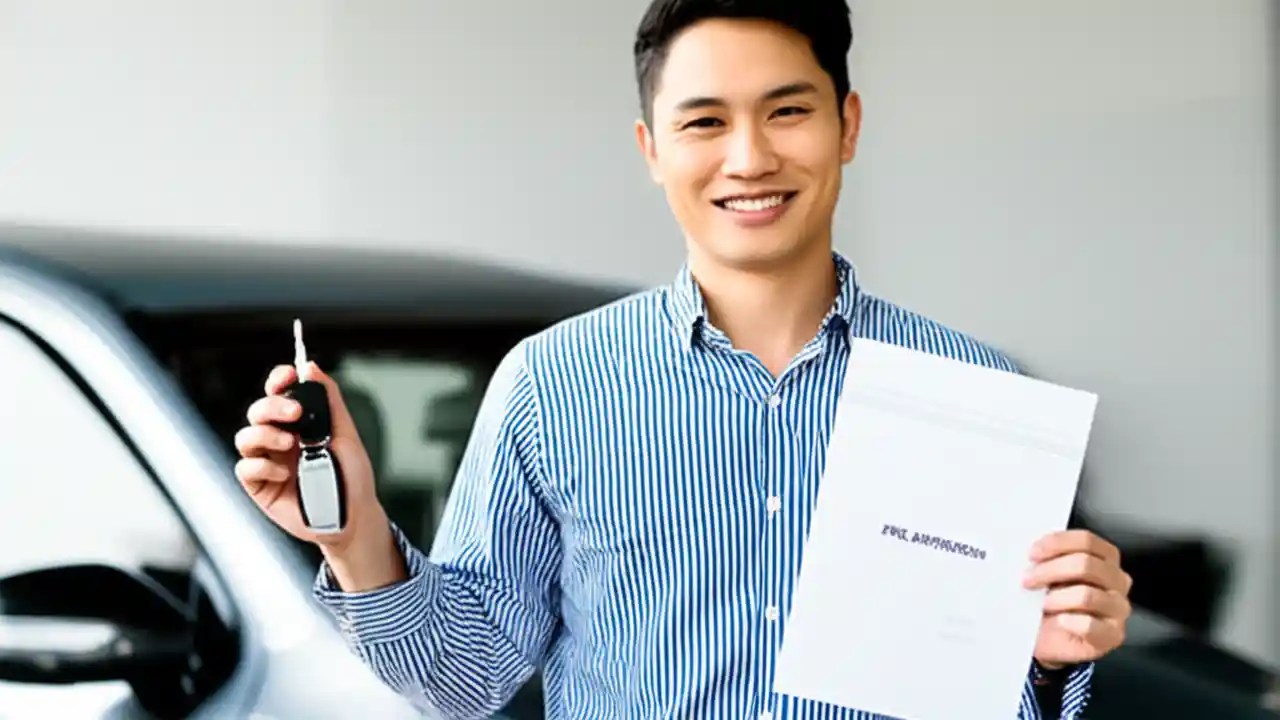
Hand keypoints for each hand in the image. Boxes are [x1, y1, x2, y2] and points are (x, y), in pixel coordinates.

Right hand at [233, 362, 380, 550]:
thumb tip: (310, 367)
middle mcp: (278, 439)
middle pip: (257, 411)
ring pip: (245, 437)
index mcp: (297, 423)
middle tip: (295, 413)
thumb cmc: (352, 476)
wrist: (353, 515)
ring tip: (291, 444)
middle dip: (272, 406)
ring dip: (265, 434)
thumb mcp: (346, 432)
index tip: (288, 375)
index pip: (277, 394)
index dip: (277, 381)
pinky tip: (286, 474)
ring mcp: (267, 462)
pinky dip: (264, 466)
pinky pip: (245, 468)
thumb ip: (329, 399)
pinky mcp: (259, 486)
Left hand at [1024, 530, 1132, 668]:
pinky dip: (1070, 622)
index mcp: (1103, 558)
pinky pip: (1091, 625)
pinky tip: (1060, 622)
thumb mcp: (1045, 574)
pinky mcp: (1113, 635)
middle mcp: (1117, 581)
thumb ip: (1044, 558)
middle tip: (1028, 579)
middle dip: (1051, 570)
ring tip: (1042, 604)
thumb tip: (1031, 550)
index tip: (1033, 553)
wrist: (1047, 638)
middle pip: (1087, 565)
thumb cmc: (1048, 603)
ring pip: (1087, 595)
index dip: (1058, 543)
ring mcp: (1118, 609)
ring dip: (1057, 598)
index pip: (1087, 541)